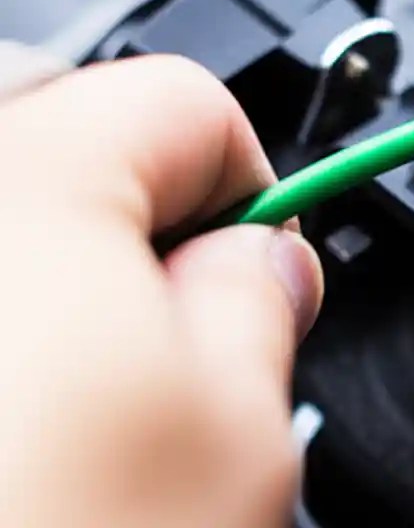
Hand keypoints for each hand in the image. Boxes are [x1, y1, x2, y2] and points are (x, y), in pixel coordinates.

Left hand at [0, 54, 322, 526]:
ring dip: (47, 281)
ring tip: (66, 409)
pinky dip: (0, 340)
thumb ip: (265, 300)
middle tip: (163, 345)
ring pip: (1, 217)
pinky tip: (8, 428)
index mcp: (25, 178)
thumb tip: (266, 260)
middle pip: (67, 135)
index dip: (251, 188)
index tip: (256, 269)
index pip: (188, 102)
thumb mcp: (237, 433)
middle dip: (136, 225)